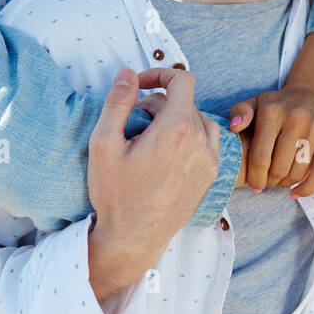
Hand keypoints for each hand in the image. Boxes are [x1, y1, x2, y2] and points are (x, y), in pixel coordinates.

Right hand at [86, 66, 220, 298]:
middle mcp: (200, 141)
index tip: (140, 85)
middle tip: (134, 120)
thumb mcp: (103, 144)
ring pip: (199, 119)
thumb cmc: (116, 194)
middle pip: (186, 101)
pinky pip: (207, 141)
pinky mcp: (210, 176)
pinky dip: (190, 136)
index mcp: (176, 129)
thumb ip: (116, 102)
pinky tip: (167, 152)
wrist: (133, 239)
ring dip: (177, 118)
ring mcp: (209, 160)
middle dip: (160, 102)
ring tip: (151, 136)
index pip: (182, 80)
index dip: (160, 74)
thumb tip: (127, 74)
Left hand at [229, 87, 313, 196]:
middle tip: (268, 181)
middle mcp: (295, 118)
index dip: (255, 178)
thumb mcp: (256, 103)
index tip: (254, 185)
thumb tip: (234, 127)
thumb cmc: (278, 105)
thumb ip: (240, 112)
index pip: (260, 157)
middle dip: (271, 181)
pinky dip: (307, 188)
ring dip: (287, 183)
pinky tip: (296, 191)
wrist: (313, 94)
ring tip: (281, 181)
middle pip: (279, 168)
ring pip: (298, 172)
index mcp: (272, 112)